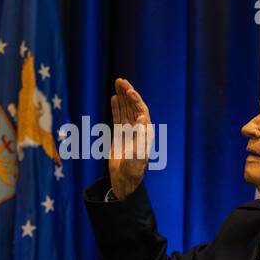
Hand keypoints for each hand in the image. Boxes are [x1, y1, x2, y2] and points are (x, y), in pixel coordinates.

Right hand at [108, 77, 152, 198]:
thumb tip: (143, 118)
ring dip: (122, 97)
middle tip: (121, 80)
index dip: (135, 100)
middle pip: (133, 107)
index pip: (141, 111)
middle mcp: (138, 129)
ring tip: (117, 83)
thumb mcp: (138, 155)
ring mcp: (129, 131)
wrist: (124, 180)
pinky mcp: (120, 135)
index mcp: (145, 132)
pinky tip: (114, 98)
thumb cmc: (133, 170)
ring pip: (125, 110)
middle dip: (128, 93)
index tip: (129, 90)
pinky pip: (118, 117)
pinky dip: (116, 107)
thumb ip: (141, 137)